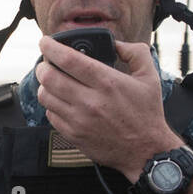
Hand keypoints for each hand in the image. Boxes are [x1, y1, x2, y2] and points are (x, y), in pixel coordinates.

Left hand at [35, 36, 181, 179]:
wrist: (146, 150)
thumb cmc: (147, 113)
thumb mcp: (149, 77)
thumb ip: (135, 53)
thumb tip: (116, 43)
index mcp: (107, 82)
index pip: (69, 59)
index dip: (51, 47)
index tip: (45, 42)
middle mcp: (90, 101)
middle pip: (49, 77)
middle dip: (43, 66)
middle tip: (46, 63)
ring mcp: (79, 120)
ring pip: (45, 96)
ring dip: (44, 85)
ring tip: (52, 82)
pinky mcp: (73, 134)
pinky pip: (50, 114)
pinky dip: (51, 104)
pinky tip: (61, 101)